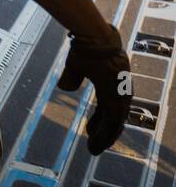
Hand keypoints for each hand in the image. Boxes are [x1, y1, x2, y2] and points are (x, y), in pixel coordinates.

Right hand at [56, 30, 130, 154]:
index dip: (101, 121)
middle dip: (105, 133)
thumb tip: (66, 88)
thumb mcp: (75, 65)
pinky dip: (105, 133)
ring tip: (94, 149)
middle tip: (95, 146)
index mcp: (113, 82)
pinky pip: (113, 120)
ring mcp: (120, 92)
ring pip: (115, 122)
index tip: (91, 131)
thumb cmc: (86, 46)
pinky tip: (97, 142)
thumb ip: (72, 78)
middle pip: (115, 117)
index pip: (110, 107)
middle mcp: (121, 89)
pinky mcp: (116, 95)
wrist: (94, 36)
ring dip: (105, 137)